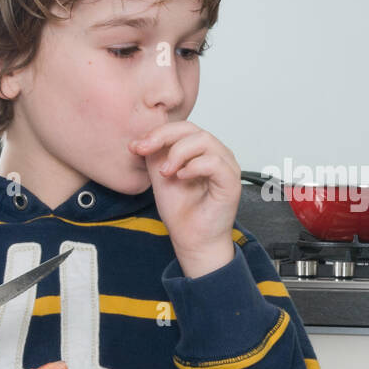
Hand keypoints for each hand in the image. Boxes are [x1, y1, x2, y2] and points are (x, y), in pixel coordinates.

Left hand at [130, 121, 240, 277]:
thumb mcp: (160, 175)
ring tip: (166, 172)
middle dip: (164, 137)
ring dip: (179, 153)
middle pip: (192, 129)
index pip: (182, 128)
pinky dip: (194, 166)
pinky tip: (181, 177)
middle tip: (146, 151)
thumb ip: (155, 155)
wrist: (191, 239)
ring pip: (204, 140)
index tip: (137, 146)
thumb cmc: (181, 211)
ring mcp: (227, 166)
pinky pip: (214, 162)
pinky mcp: (231, 181)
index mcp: (201, 151)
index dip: (158, 132)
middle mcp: (217, 154)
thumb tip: (141, 139)